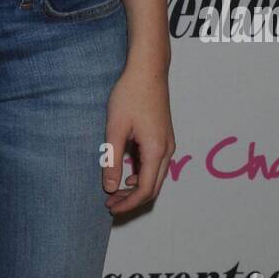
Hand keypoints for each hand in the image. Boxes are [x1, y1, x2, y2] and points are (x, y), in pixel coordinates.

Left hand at [102, 61, 174, 214]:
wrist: (148, 70)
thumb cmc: (130, 95)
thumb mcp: (116, 129)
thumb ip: (113, 160)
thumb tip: (110, 188)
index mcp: (156, 150)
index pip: (144, 190)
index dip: (128, 203)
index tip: (109, 207)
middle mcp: (167, 150)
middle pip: (153, 188)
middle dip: (132, 200)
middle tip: (110, 204)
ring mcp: (168, 143)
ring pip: (156, 177)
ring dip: (137, 188)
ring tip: (115, 191)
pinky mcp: (164, 136)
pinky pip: (156, 165)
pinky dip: (142, 175)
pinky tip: (127, 172)